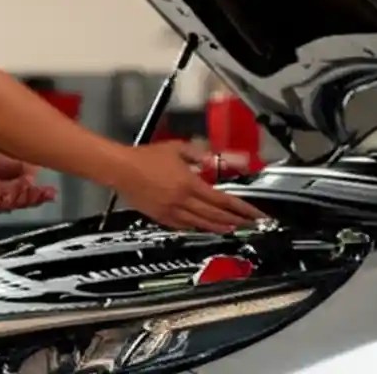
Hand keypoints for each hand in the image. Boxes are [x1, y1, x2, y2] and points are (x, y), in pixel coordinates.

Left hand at [0, 143, 57, 212]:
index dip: (42, 193)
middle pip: (25, 201)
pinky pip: (7, 201)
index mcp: (11, 183)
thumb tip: (38, 175)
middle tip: (49, 193)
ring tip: (37, 188)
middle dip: (38, 197)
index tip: (52, 191)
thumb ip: (28, 170)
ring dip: (30, 196)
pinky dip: (17, 194)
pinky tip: (23, 185)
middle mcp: (4, 193)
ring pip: (18, 203)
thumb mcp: (15, 159)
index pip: (30, 192)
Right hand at [112, 140, 266, 231]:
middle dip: (235, 220)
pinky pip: (183, 226)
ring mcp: (171, 212)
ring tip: (232, 228)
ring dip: (218, 226)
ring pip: (200, 223)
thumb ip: (198, 155)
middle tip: (249, 223)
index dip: (241, 208)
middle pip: (214, 215)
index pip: (222, 199)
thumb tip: (212, 161)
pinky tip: (204, 227)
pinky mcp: (160, 218)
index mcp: (190, 183)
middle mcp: (183, 201)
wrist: (122, 169)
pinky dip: (196, 227)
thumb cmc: (148, 156)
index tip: (254, 213)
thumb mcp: (177, 148)